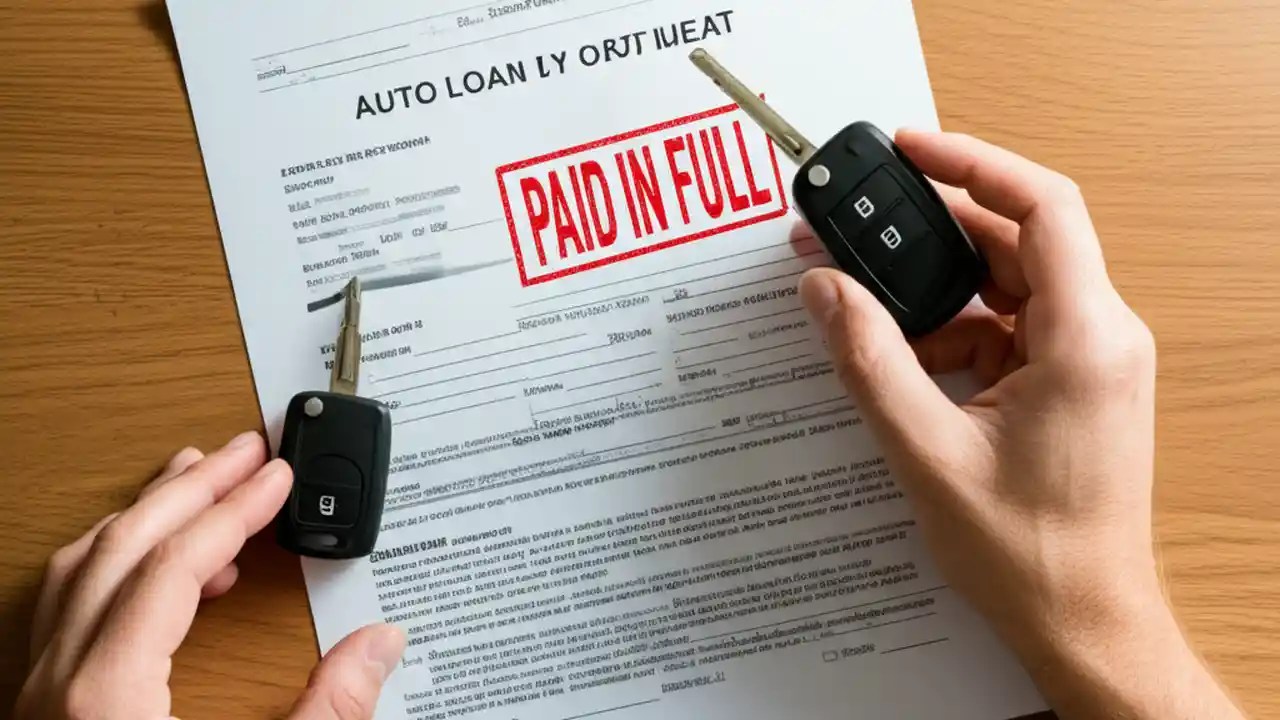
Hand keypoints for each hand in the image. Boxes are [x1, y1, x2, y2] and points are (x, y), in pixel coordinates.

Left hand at [15, 434, 405, 719]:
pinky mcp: (44, 711)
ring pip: (83, 568)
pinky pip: (72, 607)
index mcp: (106, 693)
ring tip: (203, 484)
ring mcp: (40, 696)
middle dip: (190, 488)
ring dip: (148, 516)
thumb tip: (380, 644)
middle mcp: (58, 683)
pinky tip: (174, 578)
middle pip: (120, 546)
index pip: (172, 563)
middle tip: (247, 452)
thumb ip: (329, 711)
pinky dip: (124, 567)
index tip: (276, 476)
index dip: (234, 509)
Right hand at [796, 130, 1242, 717]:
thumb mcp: (927, 452)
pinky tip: (900, 362)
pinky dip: (951, 334)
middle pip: (1012, 243)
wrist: (1081, 620)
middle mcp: (1100, 336)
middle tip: (855, 229)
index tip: (909, 149)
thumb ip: (870, 361)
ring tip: (861, 304)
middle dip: (929, 233)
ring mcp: (1086, 359)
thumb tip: (824, 290)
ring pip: (1003, 287)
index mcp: (1085, 340)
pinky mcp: (1067, 381)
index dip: (972, 163)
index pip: (1041, 208)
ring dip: (934, 293)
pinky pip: (1004, 328)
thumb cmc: (1029, 554)